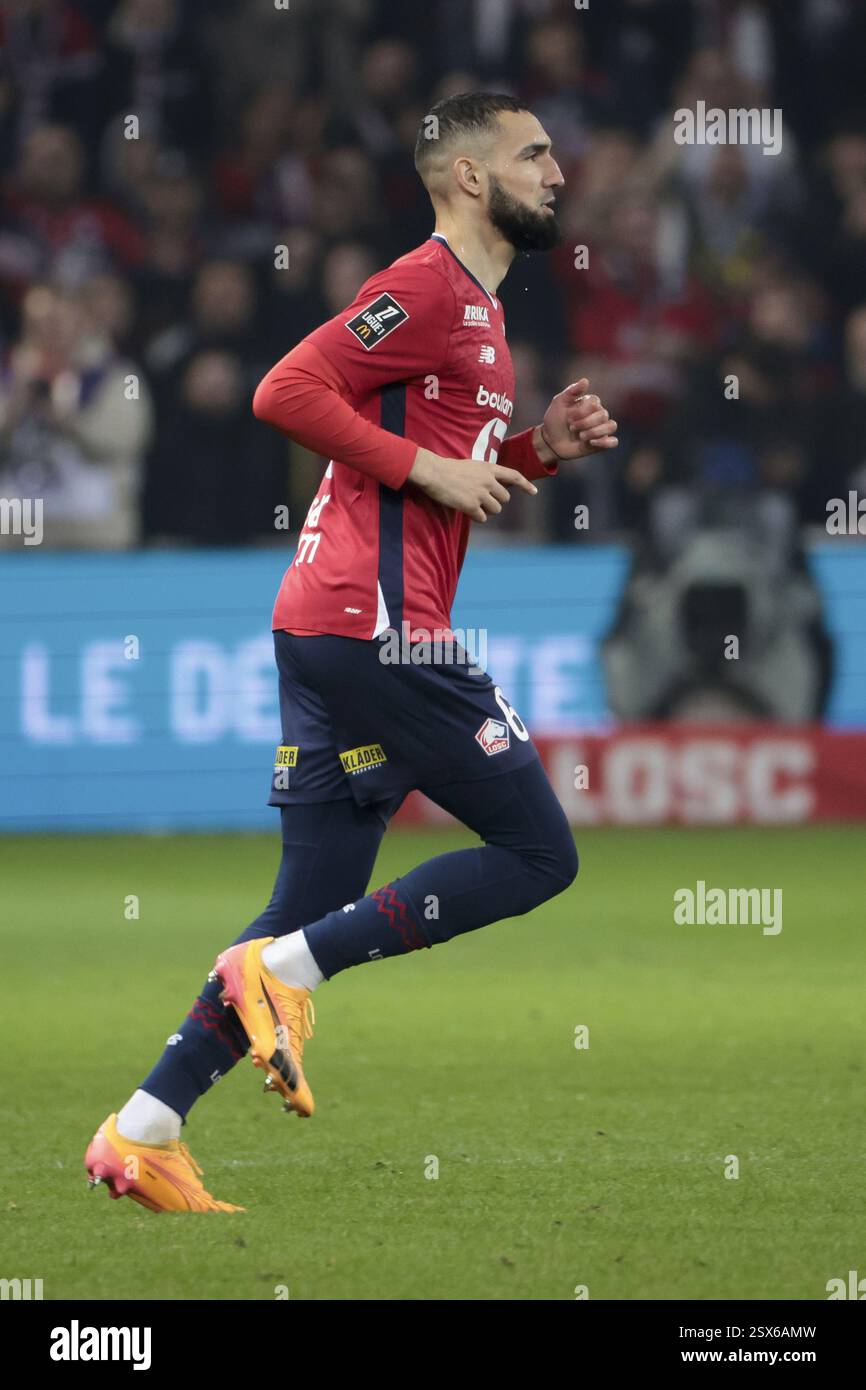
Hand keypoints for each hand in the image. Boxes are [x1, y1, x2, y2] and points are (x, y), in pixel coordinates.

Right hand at [409, 447, 537, 521]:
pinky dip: (476, 517)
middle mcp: (488, 481)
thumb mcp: (472, 466)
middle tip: (482, 501)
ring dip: (487, 511)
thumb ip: (485, 475)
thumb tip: (494, 488)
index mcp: (489, 469)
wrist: (434, 473)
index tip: (534, 492)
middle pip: (505, 499)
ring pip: (496, 510)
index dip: (525, 484)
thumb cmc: (449, 469)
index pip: (513, 476)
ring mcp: (481, 494)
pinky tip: (467, 510)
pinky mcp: (471, 505)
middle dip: (496, 502)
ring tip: (473, 504)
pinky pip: (482, 518)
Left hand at [540, 377, 617, 460]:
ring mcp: (602, 429)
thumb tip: (585, 380)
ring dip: (595, 432)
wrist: (551, 441)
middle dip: (586, 422)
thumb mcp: (559, 403)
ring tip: (581, 436)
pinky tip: (591, 443)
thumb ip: (572, 391)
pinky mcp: (602, 443)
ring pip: (611, 426)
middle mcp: (599, 415)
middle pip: (603, 415)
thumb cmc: (555, 420)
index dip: (582, 411)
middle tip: (571, 428)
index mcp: (591, 403)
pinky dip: (605, 442)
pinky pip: (613, 442)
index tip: (568, 418)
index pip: (595, 403)